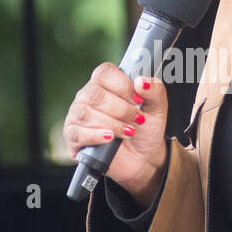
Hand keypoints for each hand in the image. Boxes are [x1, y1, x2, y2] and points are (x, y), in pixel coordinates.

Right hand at [63, 63, 166, 206]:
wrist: (143, 158)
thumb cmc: (145, 130)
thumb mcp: (158, 108)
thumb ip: (155, 90)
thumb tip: (141, 81)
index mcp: (105, 84)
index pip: (104, 73)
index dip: (122, 85)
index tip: (137, 99)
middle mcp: (88, 97)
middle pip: (95, 94)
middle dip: (121, 109)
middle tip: (136, 119)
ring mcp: (78, 116)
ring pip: (86, 113)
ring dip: (112, 124)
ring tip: (129, 132)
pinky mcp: (74, 137)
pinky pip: (77, 133)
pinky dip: (96, 135)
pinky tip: (110, 138)